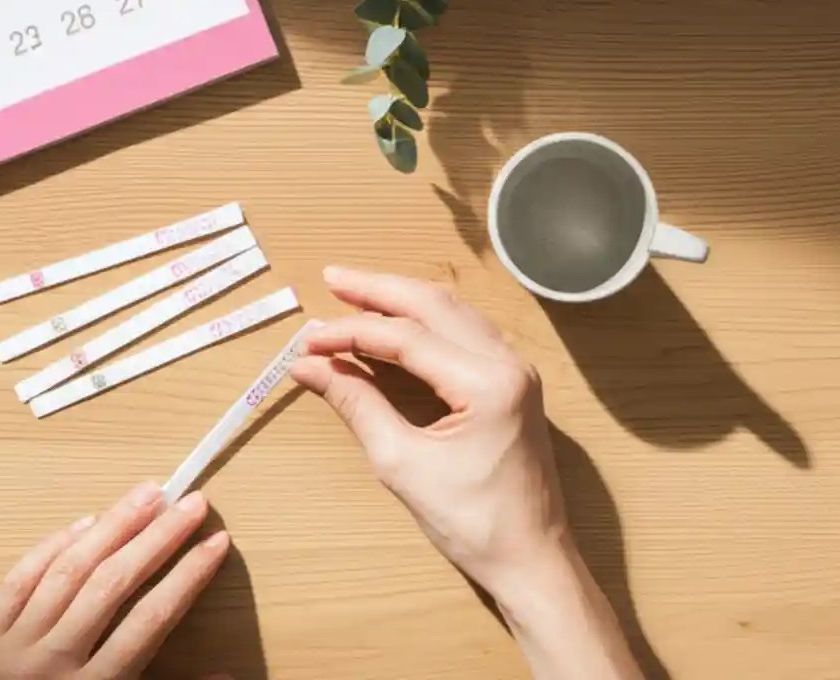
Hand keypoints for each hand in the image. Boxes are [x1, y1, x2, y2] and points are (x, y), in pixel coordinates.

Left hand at [0, 483, 228, 679]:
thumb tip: (230, 674)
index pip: (151, 621)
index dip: (187, 577)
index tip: (216, 541)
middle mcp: (53, 663)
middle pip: (113, 585)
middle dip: (158, 539)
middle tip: (192, 502)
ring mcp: (12, 647)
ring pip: (67, 572)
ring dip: (112, 526)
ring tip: (147, 493)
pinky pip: (20, 580)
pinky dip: (53, 547)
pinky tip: (85, 521)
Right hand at [291, 266, 565, 591]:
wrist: (532, 560)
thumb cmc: (471, 522)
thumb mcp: (401, 462)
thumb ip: (356, 404)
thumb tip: (309, 367)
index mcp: (487, 383)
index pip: (406, 336)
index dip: (351, 332)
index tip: (308, 340)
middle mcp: (509, 363)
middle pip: (434, 305)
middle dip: (378, 290)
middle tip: (331, 279)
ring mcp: (517, 370)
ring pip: (453, 312)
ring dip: (403, 300)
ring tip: (356, 294)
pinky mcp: (514, 383)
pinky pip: (465, 333)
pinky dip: (426, 322)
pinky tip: (396, 323)